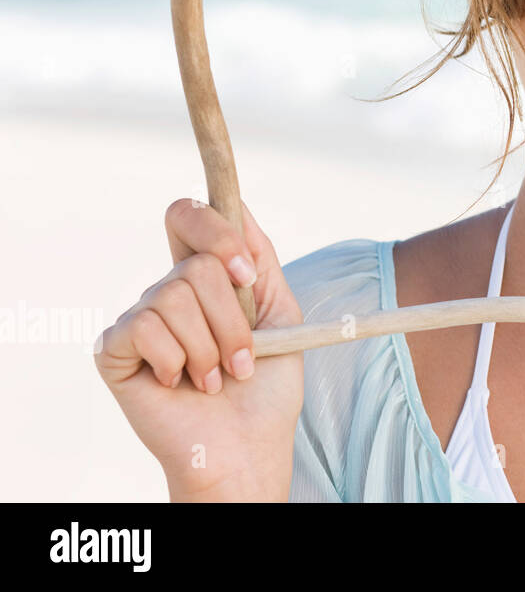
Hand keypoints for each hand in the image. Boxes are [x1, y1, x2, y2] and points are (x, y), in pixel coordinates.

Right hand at [94, 198, 303, 500]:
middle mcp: (168, 291)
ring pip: (175, 295)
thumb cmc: (266, 387)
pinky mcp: (113, 348)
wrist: (247, 446)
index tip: (246, 271)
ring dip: (210, 348)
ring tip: (215, 379)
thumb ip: (260, 259)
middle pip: (196, 263)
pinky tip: (180, 385)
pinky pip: (145, 326)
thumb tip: (239, 210)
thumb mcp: (281, 312)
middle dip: (232, 320)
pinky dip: (176, 361)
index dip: (216, 229)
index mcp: (207, 277)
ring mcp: (139, 318)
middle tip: (242, 359)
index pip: (190, 216)